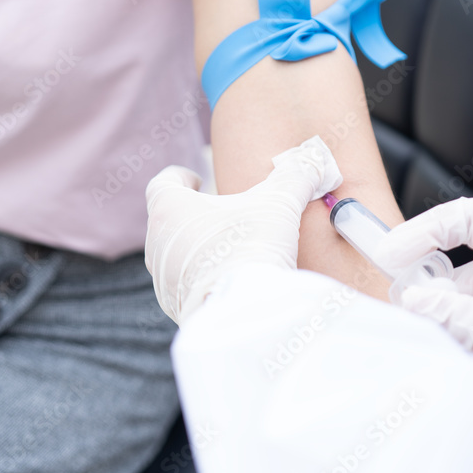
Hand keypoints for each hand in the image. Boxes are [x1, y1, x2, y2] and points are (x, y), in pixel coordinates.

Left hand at [145, 135, 341, 324]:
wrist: (244, 314)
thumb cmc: (252, 246)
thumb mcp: (278, 203)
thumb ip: (295, 176)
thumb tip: (315, 159)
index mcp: (168, 209)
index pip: (162, 183)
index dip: (180, 177)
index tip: (199, 179)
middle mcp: (157, 244)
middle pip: (169, 219)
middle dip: (194, 213)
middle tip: (223, 212)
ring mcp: (164, 280)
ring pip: (176, 255)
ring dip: (198, 247)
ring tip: (230, 248)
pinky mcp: (177, 308)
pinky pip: (188, 286)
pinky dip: (205, 278)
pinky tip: (231, 280)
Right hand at [376, 197, 472, 349]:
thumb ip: (468, 314)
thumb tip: (415, 302)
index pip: (465, 220)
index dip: (424, 229)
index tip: (391, 250)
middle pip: (452, 270)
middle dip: (423, 287)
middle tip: (401, 304)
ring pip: (455, 308)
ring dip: (438, 321)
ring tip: (429, 336)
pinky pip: (466, 336)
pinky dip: (452, 344)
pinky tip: (451, 352)